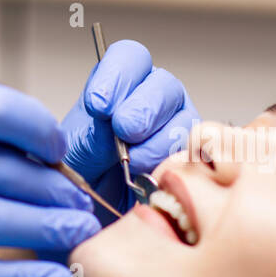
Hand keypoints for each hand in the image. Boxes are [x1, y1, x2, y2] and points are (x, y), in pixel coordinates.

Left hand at [60, 40, 198, 213]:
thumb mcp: (76, 157)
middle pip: (163, 83)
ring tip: (134, 161)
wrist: (99, 218)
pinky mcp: (195, 157)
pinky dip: (177, 162)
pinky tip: (156, 174)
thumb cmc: (84, 181)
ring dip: (157, 140)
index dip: (118, 75)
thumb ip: (92, 138)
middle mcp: (152, 101)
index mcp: (118, 88)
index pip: (129, 57)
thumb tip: (111, 123)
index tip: (99, 104)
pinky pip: (199, 153)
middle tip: (123, 130)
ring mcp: (177, 127)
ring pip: (185, 117)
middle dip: (142, 107)